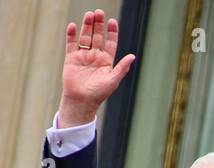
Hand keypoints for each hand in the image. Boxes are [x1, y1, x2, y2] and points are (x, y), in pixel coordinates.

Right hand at [59, 10, 135, 126]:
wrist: (82, 100)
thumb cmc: (99, 93)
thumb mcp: (113, 80)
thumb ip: (122, 67)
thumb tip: (133, 56)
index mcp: (107, 61)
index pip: (110, 43)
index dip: (112, 32)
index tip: (112, 21)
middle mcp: (95, 56)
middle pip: (97, 36)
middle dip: (99, 25)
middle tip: (100, 12)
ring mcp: (83, 56)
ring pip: (85, 37)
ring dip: (87, 26)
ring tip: (89, 14)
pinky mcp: (71, 58)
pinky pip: (71, 43)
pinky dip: (71, 34)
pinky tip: (73, 25)